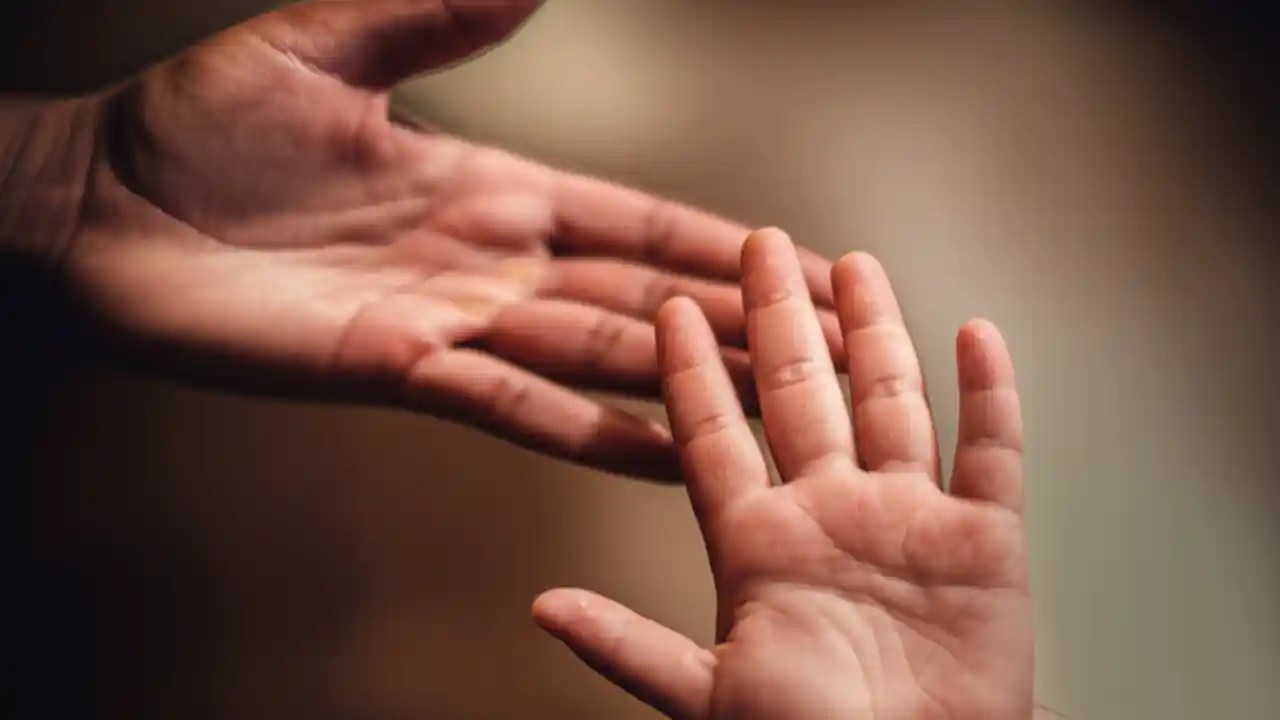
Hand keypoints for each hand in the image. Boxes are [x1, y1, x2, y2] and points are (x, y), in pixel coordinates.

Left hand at [56, 0, 841, 479]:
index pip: (632, 218)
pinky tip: (664, 454)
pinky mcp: (402, 369)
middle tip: (826, 344)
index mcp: (491, 187)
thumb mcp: (324, 46)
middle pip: (638, 293)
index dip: (712, 239)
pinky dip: (591, 431)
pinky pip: (516, 405)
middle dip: (730, 319)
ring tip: (777, 406)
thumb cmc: (195, 129)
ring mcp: (453, 322)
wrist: (97, 213)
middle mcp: (490, 263)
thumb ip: (431, 17)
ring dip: (686, 378)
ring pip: (598, 354)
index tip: (795, 257)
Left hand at [533, 229, 1032, 717]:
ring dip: (875, 333)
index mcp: (758, 544)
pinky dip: (990, 394)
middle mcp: (828, 515)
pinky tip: (975, 333)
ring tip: (854, 264)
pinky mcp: (984, 542)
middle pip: (799, 394)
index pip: (714, 434)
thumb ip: (630, 647)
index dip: (692, 369)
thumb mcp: (710, 697)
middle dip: (778, 317)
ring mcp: (907, 522)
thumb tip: (542, 608)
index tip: (673, 303)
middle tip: (761, 241)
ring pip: (891, 402)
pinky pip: (991, 451)